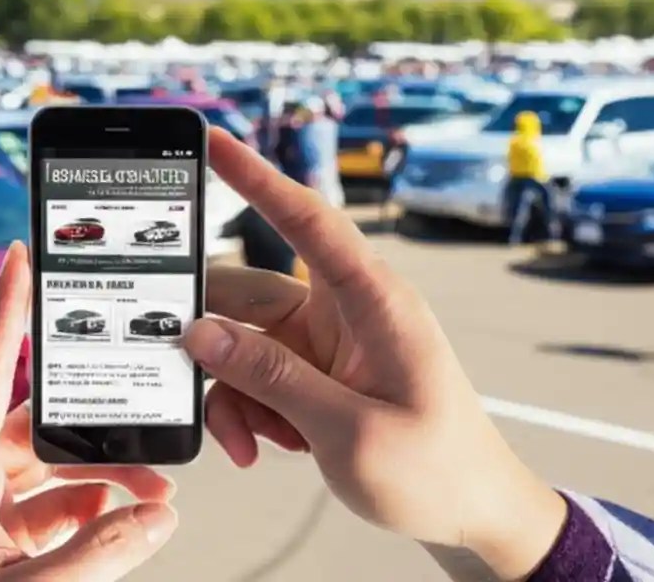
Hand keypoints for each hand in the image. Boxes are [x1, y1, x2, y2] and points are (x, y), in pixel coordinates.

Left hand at [0, 244, 177, 581]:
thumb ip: (100, 554)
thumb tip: (156, 520)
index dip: (4, 310)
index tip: (22, 256)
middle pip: (29, 427)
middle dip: (95, 427)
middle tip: (146, 427)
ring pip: (44, 473)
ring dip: (101, 478)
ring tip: (154, 495)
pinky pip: (45, 512)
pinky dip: (88, 513)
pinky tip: (126, 524)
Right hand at [184, 130, 566, 579]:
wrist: (469, 512)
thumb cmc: (435, 468)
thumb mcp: (349, 431)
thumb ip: (271, 380)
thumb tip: (202, 335)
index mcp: (374, 301)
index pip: (309, 221)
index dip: (258, 177)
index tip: (214, 141)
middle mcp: (345, 310)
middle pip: (248, 292)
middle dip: (214, 343)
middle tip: (184, 372)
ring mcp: (326, 342)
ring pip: (241, 342)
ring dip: (233, 392)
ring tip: (255, 442)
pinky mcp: (314, 372)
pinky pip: (254, 373)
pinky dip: (247, 409)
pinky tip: (267, 444)